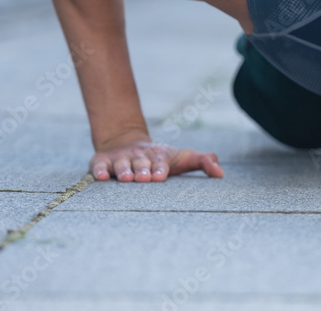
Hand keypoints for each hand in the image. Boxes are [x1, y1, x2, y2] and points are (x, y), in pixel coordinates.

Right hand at [90, 131, 224, 181]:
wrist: (126, 142)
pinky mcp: (101, 162)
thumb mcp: (183, 158)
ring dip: (123, 170)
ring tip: (125, 178)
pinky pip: (98, 166)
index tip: (161, 176)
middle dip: (143, 169)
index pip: (160, 161)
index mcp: (158, 156)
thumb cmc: (161, 158)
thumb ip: (203, 162)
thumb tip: (221, 173)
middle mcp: (139, 156)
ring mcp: (120, 159)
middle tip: (145, 178)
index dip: (160, 167)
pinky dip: (99, 171)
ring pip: (121, 164)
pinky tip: (101, 177)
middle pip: (141, 162)